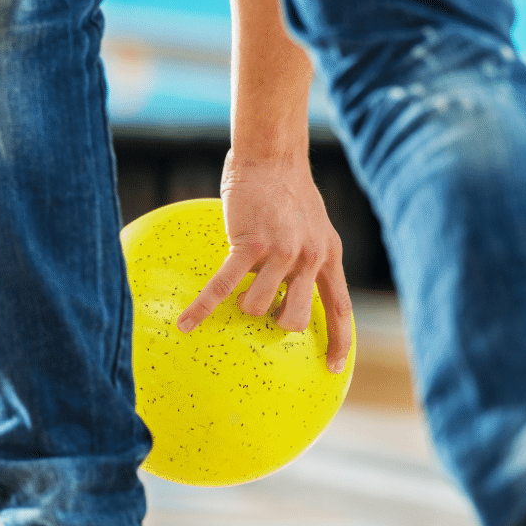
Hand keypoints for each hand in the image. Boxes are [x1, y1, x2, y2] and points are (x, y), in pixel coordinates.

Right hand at [176, 152, 352, 372]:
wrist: (272, 157)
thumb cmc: (288, 190)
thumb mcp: (316, 227)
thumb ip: (311, 258)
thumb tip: (293, 288)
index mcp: (328, 256)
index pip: (339, 309)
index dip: (338, 342)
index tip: (332, 368)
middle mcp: (309, 259)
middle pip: (294, 319)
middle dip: (276, 321)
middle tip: (266, 309)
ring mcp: (280, 254)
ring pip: (258, 307)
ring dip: (243, 304)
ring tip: (239, 285)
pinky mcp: (249, 246)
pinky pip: (223, 287)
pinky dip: (202, 308)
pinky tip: (186, 323)